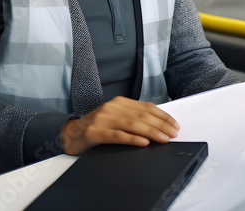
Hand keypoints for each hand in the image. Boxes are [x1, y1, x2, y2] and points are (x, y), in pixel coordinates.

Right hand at [60, 96, 180, 154]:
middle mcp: (111, 108)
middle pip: (142, 116)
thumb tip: (158, 126)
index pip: (146, 108)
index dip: (163, 116)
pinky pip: (117, 136)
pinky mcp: (94, 132)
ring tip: (164, 139)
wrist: (69, 134)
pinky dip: (132, 139)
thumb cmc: (96, 128)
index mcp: (119, 103)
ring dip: (151, 132)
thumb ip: (132, 118)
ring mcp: (102, 119)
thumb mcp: (115, 118)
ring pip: (132, 125)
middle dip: (161, 125)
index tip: (175, 125)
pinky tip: (143, 142)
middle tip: (173, 134)